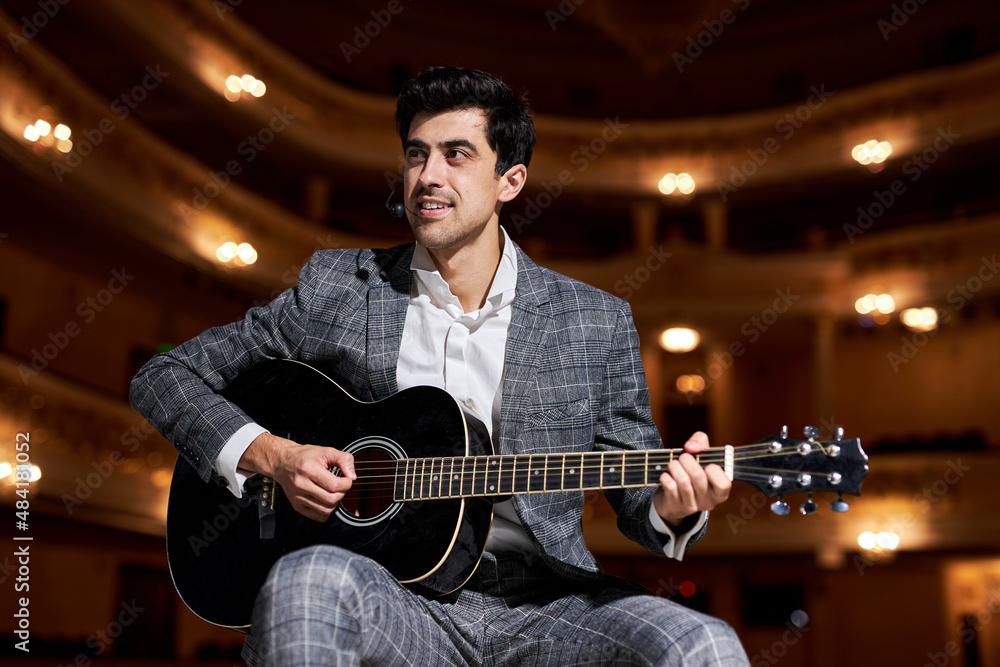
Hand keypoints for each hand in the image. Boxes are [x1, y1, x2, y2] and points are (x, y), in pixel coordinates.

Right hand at [239, 432, 355, 521]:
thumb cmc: (304, 457)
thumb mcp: (327, 451)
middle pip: (331, 499)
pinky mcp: (297, 506)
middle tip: (340, 485)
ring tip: (333, 492)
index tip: (346, 479)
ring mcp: (298, 497)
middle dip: (342, 493)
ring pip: (325, 510)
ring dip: (335, 502)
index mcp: (308, 469)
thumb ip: (344, 460)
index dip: (346, 484)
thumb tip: (352, 476)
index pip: (334, 485)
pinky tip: (325, 499)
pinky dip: (326, 510)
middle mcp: (301, 485)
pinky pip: (318, 516)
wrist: (283, 463)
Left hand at [652, 431, 730, 525]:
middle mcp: (709, 501)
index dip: (714, 470)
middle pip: (698, 476)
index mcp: (720, 491)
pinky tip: (667, 476)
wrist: (671, 498)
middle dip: (686, 459)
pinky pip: (670, 486)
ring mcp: (692, 506)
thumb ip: (701, 442)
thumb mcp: (701, 455)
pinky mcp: (676, 506)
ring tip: (673, 465)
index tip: (706, 464)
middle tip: (683, 457)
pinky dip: (665, 476)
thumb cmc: (690, 472)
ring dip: (674, 466)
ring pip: (683, 481)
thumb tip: (691, 447)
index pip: (723, 483)